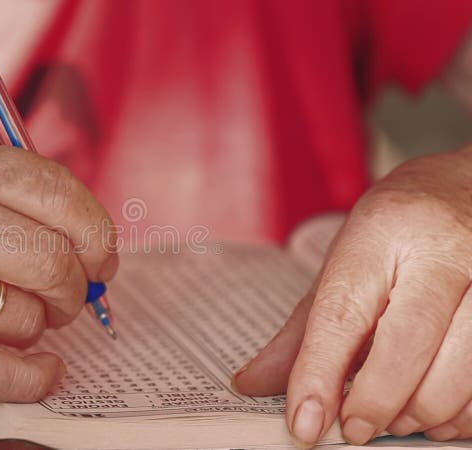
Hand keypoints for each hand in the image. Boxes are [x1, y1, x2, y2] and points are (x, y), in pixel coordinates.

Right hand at [0, 134, 116, 401]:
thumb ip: (1, 183)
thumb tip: (78, 226)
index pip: (59, 196)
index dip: (95, 231)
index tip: (99, 255)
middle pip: (53, 261)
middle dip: (77, 284)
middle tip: (70, 291)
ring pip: (27, 316)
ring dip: (39, 322)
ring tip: (17, 312)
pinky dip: (35, 377)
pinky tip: (46, 369)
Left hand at [234, 146, 471, 445]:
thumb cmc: (402, 226)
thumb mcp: (346, 258)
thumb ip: (304, 326)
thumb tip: (254, 382)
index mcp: (382, 231)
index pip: (343, 312)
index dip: (319, 374)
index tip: (305, 423)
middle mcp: (442, 249)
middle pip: (408, 344)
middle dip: (375, 403)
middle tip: (352, 429)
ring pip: (460, 370)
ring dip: (421, 413)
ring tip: (395, 419)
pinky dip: (461, 412)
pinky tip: (437, 410)